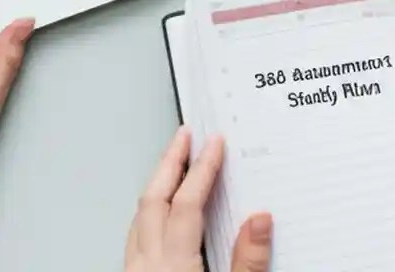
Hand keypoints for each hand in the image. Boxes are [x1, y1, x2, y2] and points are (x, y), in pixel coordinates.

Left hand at [126, 128, 272, 271]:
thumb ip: (248, 262)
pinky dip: (149, 210)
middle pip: (154, 199)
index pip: (186, 203)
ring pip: (140, 214)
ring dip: (157, 184)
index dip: (203, 169)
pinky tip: (161, 210)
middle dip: (170, 161)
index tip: (214, 143)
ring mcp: (135, 271)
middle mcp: (147, 264)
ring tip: (172, 163)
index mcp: (174, 265)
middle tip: (184, 136)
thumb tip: (260, 221)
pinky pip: (135, 233)